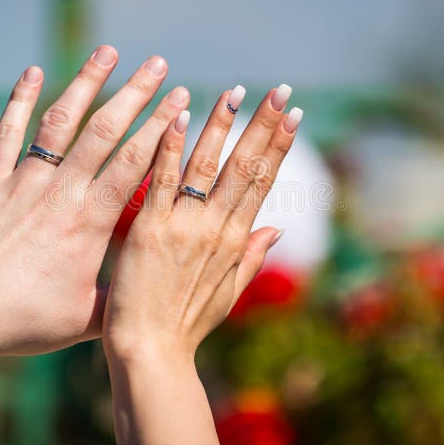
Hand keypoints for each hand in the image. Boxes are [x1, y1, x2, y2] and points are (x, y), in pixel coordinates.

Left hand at [0, 46, 189, 363]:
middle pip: (106, 130)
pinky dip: (19, 100)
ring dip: (85, 83)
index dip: (163, 126)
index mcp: (92, 221)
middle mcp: (62, 191)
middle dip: (136, 92)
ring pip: (60, 122)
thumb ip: (125, 299)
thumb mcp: (88, 319)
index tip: (183, 98)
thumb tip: (156, 290)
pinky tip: (32, 71)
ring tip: (108, 51)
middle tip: (159, 63)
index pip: (137, 161)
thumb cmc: (27, 320)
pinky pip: (7, 133)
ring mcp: (24, 182)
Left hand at [102, 84, 300, 444]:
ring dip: (221, 126)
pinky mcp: (149, 230)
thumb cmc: (185, 326)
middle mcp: (216, 228)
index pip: (262, 182)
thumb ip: (252, 257)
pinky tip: (177, 115)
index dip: (279, 146)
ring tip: (233, 92)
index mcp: (234, 240)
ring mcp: (184, 227)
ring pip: (206, 166)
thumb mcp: (228, 294)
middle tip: (280, 90)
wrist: (151, 354)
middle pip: (245, 167)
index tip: (294, 115)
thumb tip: (277, 229)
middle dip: (264, 126)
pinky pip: (161, 181)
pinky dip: (170, 147)